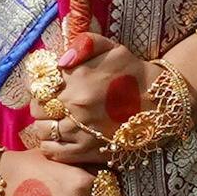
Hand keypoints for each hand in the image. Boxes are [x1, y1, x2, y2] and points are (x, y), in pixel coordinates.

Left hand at [18, 32, 165, 156]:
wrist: (159, 102)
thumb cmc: (132, 72)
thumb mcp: (111, 47)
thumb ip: (84, 43)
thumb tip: (61, 60)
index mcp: (76, 79)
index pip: (38, 87)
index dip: (40, 89)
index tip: (49, 90)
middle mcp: (74, 106)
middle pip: (37, 111)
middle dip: (42, 107)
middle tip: (53, 107)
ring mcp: (80, 131)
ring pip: (42, 132)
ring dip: (45, 127)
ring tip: (57, 123)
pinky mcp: (87, 152)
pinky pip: (54, 152)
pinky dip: (51, 146)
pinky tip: (60, 139)